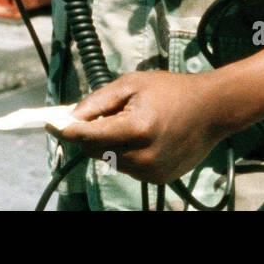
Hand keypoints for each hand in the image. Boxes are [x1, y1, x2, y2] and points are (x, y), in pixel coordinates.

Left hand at [53, 71, 230, 184]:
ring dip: (110, 145)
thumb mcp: (134, 83)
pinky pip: (128, 168)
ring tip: (133, 123)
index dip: (67, 130)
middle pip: (97, 151)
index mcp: (137, 128)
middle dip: (92, 134)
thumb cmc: (172, 90)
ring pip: (111, 161)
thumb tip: (71, 116)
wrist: (213, 109)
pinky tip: (146, 138)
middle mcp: (143, 156)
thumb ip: (100, 100)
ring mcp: (151, 171)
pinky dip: (127, 154)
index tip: (49, 124)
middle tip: (102, 116)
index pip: (90, 136)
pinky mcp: (158, 179)